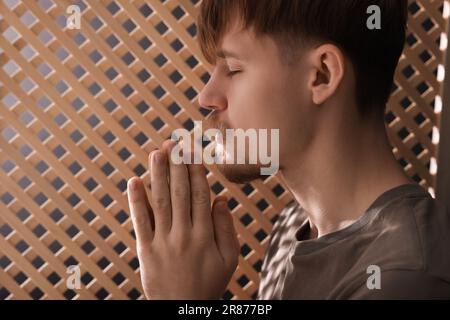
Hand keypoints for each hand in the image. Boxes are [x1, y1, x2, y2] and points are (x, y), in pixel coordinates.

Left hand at [127, 140, 239, 299]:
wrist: (182, 309)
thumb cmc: (209, 283)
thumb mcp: (228, 259)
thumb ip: (226, 228)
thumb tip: (221, 199)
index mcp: (205, 235)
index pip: (201, 195)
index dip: (196, 171)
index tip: (193, 151)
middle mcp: (183, 234)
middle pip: (180, 192)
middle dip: (177, 164)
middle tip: (174, 142)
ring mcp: (162, 241)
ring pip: (160, 201)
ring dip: (158, 174)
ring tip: (157, 152)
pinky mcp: (146, 249)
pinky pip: (141, 221)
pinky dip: (136, 200)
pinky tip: (134, 181)